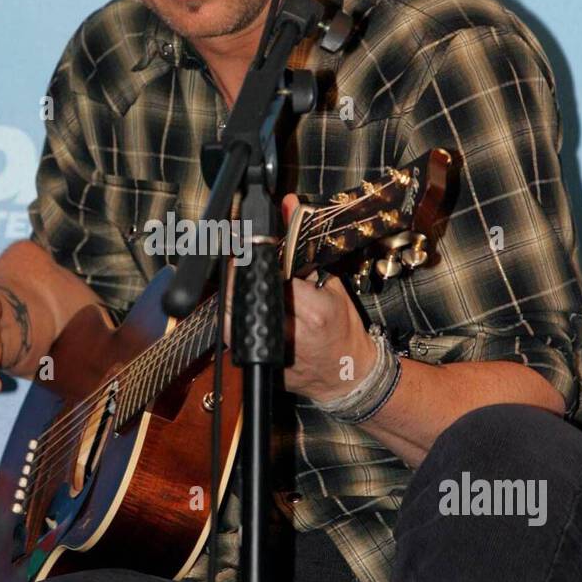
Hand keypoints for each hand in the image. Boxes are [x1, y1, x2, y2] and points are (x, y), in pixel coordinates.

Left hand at [221, 195, 374, 404]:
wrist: (348, 377)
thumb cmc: (345, 331)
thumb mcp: (334, 286)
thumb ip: (306, 248)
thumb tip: (290, 205)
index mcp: (313, 311)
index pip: (271, 274)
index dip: (254, 258)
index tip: (247, 245)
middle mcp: (291, 332)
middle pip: (246, 296)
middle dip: (237, 276)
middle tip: (237, 261)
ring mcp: (274, 353)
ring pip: (232, 318)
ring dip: (233, 298)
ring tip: (240, 285)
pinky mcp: (262, 365)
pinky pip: (237, 337)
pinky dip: (236, 320)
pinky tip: (245, 309)